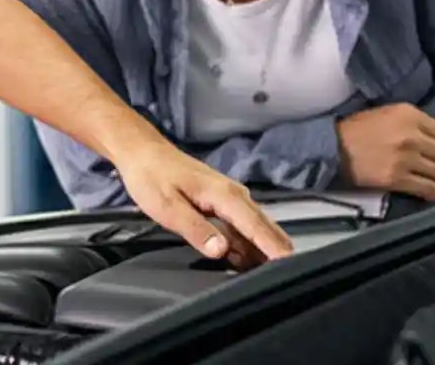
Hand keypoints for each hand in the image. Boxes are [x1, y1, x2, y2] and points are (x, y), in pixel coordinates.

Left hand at [118, 142, 293, 268]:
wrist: (142, 152)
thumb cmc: (151, 176)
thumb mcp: (167, 207)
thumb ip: (196, 229)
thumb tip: (221, 250)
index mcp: (225, 196)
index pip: (258, 227)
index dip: (275, 250)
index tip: (292, 269)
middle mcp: (235, 196)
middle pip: (265, 229)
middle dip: (276, 253)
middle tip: (285, 281)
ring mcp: (230, 199)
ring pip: (256, 229)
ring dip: (263, 251)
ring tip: (269, 279)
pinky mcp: (222, 204)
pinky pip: (242, 228)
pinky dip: (247, 245)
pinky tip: (246, 264)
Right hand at [336, 104, 434, 201]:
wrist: (331, 147)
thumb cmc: (357, 130)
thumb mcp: (388, 114)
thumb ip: (415, 124)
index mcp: (410, 115)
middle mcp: (411, 135)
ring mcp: (405, 157)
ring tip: (433, 183)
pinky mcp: (395, 178)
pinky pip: (428, 189)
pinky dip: (431, 193)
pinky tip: (426, 192)